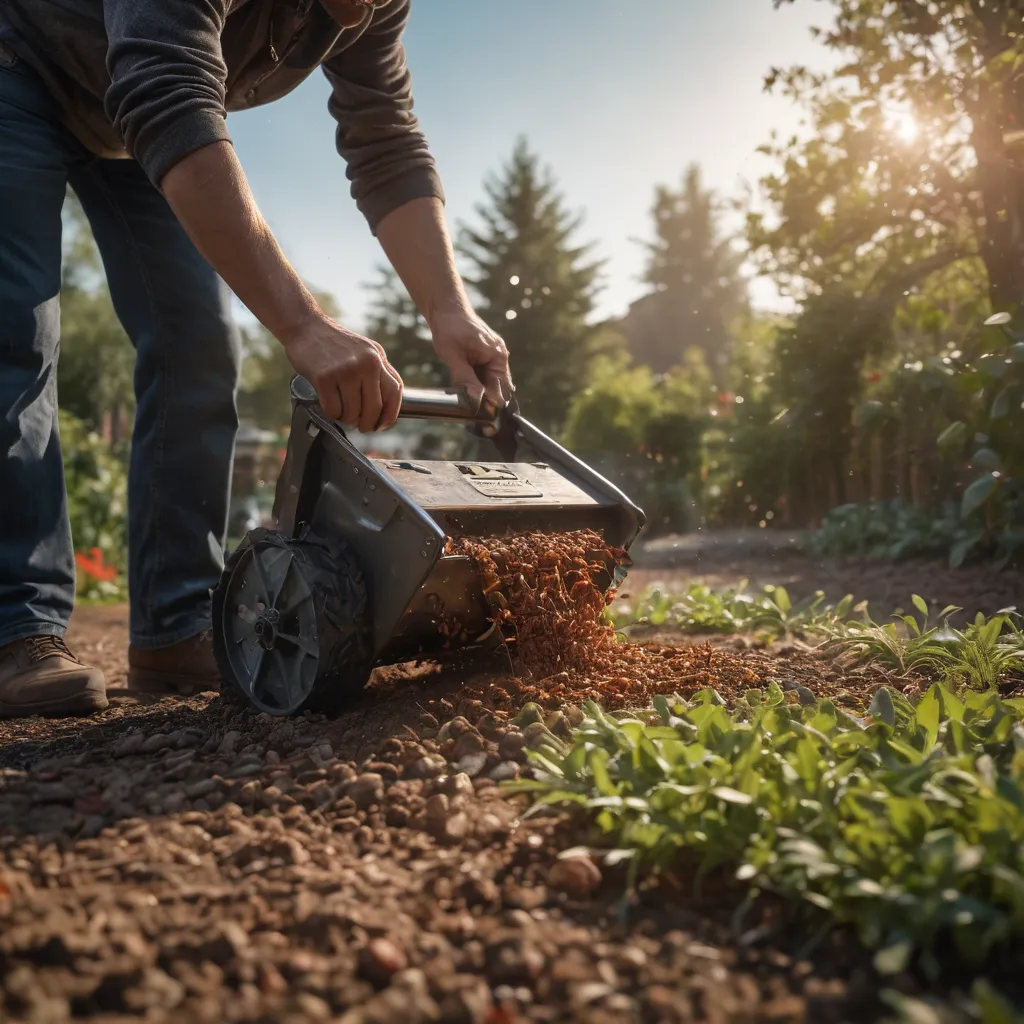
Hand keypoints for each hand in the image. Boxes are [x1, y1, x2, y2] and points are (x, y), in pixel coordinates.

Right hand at [281, 314, 403, 431]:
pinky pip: (333, 410)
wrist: (305, 326)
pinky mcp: (324, 378)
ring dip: (347, 419)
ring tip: (342, 412)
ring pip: (353, 413)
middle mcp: (365, 364)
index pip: (394, 392)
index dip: (390, 413)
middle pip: (374, 408)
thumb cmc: (335, 342)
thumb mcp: (366, 349)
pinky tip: (329, 405)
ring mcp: (345, 371)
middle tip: (361, 426)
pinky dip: (332, 414)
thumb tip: (388, 404)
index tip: (382, 424)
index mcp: (377, 358)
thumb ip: (379, 371)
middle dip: (367, 424)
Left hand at [428, 310, 513, 415]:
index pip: (500, 389)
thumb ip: (465, 378)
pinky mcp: (484, 356)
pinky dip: (476, 384)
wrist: (446, 309)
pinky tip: (467, 391)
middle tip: (478, 420)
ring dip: (481, 394)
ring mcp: (493, 356)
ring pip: (490, 383)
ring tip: (471, 408)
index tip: (485, 421)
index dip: (493, 406)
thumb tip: (475, 400)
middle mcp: (499, 357)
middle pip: (498, 388)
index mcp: (498, 357)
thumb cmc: (450, 328)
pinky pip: (483, 376)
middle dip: (488, 402)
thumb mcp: (454, 356)